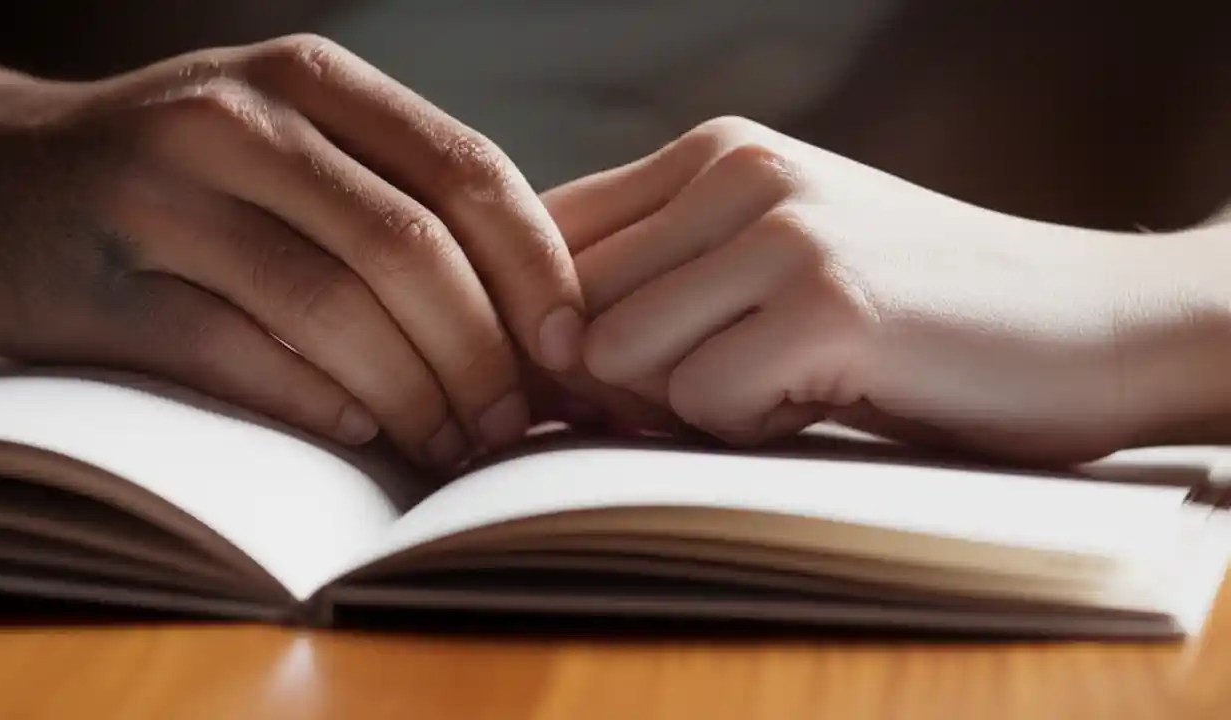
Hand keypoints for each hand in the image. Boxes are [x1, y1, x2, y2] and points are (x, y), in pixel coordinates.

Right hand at [0, 37, 586, 466]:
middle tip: (512, 424)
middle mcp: (240, 119)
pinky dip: (323, 405)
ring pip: (335, 309)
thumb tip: (533, 315)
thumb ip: (398, 196)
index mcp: (311, 79)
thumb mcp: (291, 140)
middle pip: (412, 248)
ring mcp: (168, 197)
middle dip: (484, 354)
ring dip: (415, 395)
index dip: (538, 270)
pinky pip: (247, 360)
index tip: (572, 350)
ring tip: (452, 445)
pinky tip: (362, 431)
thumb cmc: (184, 174)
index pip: (466, 170)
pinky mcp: (113, 284)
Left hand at [545, 117, 1230, 462]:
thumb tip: (544, 354)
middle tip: (722, 387)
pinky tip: (831, 395)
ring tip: (788, 381)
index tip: (609, 376)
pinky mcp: (828, 305)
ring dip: (689, 402)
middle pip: (572, 305)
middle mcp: (739, 171)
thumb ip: (665, 278)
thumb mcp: (775, 259)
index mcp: (716, 154)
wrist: (1089, 323)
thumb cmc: (917, 312)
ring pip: (620, 354)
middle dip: (620, 378)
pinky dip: (751, 427)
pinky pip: (702, 400)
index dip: (554, 324)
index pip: (550, 233)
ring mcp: (784, 231)